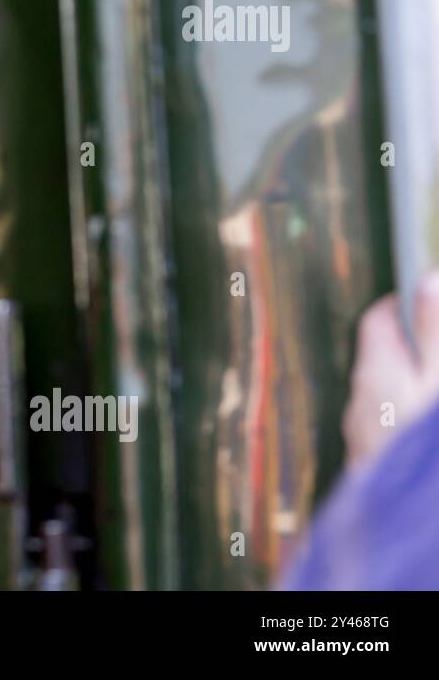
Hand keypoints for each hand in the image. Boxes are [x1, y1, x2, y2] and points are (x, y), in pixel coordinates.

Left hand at [343, 273, 438, 463]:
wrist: (400, 510)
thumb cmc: (420, 439)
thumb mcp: (438, 378)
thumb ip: (434, 332)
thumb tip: (428, 279)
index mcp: (374, 370)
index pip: (378, 319)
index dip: (404, 305)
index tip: (430, 300)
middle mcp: (360, 396)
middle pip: (383, 352)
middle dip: (413, 343)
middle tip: (436, 344)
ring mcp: (362, 427)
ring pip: (386, 388)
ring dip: (412, 378)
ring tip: (432, 381)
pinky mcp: (370, 453)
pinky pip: (388, 418)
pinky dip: (407, 408)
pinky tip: (422, 422)